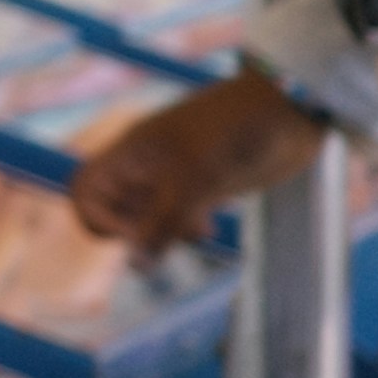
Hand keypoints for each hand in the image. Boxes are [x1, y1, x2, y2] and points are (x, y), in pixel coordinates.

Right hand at [72, 65, 321, 250]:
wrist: (291, 110)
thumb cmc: (235, 131)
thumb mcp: (195, 178)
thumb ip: (164, 223)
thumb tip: (137, 266)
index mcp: (132, 152)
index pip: (86, 190)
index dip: (98, 218)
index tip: (133, 231)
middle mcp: (147, 165)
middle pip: (117, 209)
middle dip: (137, 231)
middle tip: (169, 232)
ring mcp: (176, 176)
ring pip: (150, 217)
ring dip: (166, 233)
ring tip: (198, 226)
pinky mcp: (205, 187)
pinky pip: (180, 217)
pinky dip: (188, 229)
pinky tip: (210, 223)